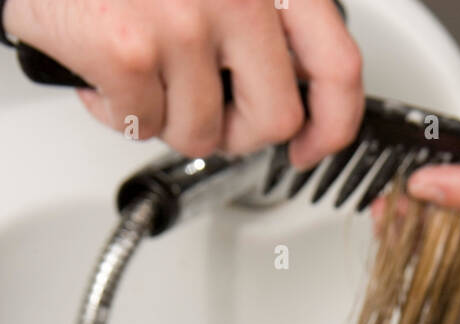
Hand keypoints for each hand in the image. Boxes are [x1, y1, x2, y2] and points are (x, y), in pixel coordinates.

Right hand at [2, 0, 363, 161]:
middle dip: (237, 132)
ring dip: (166, 117)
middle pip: (274, 119)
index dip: (331, 124)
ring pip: (203, 132)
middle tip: (203, 110)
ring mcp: (184, 21)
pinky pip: (143, 125)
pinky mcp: (131, 51)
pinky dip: (115, 110)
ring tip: (139, 70)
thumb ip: (257, 20)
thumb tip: (288, 92)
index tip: (312, 145)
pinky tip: (101, 68)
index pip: (337, 66)